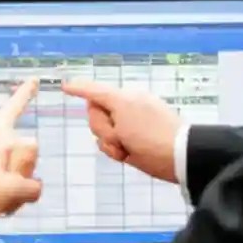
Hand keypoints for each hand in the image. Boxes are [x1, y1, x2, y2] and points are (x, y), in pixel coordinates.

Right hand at [62, 79, 181, 183]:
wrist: (176, 156)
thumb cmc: (150, 131)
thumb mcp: (123, 107)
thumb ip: (102, 98)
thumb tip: (91, 96)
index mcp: (124, 96)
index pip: (96, 90)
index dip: (80, 89)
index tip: (65, 87)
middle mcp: (123, 109)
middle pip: (94, 115)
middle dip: (102, 127)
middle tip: (119, 135)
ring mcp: (127, 128)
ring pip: (100, 132)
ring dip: (109, 141)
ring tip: (126, 148)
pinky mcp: (130, 144)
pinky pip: (110, 145)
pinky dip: (114, 151)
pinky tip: (127, 155)